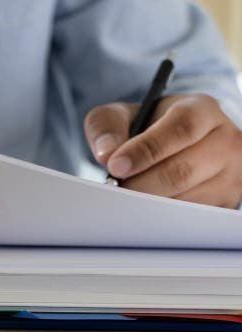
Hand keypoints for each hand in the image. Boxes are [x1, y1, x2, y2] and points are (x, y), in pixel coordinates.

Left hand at [85, 93, 241, 207]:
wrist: (168, 145)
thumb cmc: (144, 127)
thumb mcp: (119, 115)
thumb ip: (106, 127)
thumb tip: (107, 155)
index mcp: (202, 110)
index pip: (181, 128)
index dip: (146, 150)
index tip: (116, 167)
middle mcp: (226, 140)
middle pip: (183, 170)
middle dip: (142, 184)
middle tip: (116, 190)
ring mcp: (232, 174)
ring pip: (188, 198)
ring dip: (151, 203)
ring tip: (129, 197)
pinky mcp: (227, 201)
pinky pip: (193, 217)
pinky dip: (164, 217)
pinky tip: (146, 208)